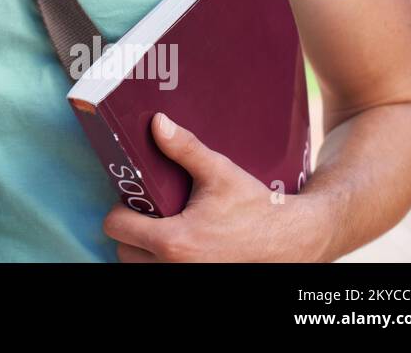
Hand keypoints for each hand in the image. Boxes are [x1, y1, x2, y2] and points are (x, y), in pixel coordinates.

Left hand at [102, 113, 330, 261]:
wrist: (295, 240)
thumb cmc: (257, 207)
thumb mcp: (219, 172)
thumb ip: (184, 148)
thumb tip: (157, 122)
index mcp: (175, 242)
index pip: (116, 226)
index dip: (122, 208)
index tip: (138, 198)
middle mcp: (175, 270)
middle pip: (123, 251)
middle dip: (132, 231)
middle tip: (153, 214)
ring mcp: (187, 283)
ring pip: (139, 268)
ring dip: (145, 252)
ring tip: (166, 229)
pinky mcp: (198, 288)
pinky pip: (160, 276)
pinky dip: (163, 263)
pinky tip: (183, 246)